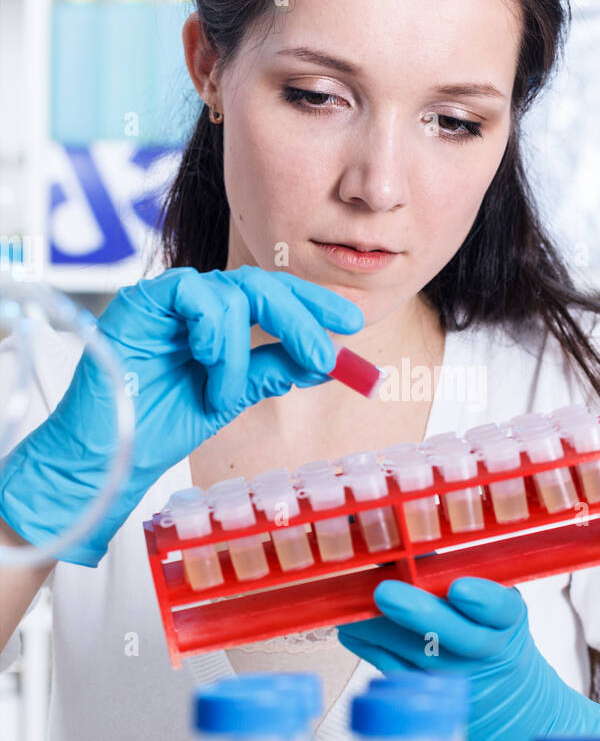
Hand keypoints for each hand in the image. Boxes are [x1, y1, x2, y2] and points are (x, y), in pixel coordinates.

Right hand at [0, 265, 363, 565]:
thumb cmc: (155, 425)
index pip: (275, 297)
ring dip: (238, 350)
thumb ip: (273, 370)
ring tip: (221, 392)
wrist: (107, 455)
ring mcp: (167, 300)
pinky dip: (211, 329)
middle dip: (301, 318)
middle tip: (325, 354)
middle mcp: (196, 303)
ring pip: (231, 293)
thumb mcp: (231, 396)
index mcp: (218, 320)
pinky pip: (192, 293)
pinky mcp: (140, 301)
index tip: (352, 324)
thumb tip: (327, 359)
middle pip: (261, 285)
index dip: (315, 305)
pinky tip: (205, 359)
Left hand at [337, 575, 599, 740]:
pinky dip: (371, 648)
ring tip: (351, 604)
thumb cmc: (495, 641)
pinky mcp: (432, 700)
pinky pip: (397, 672)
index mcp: (508, 623)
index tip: (459, 588)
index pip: (502, 609)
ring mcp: (458, 681)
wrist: (515, 710)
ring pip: (417, 655)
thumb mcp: (499, 612)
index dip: (482, 600)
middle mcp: (486, 653)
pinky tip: (351, 630)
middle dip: (418, 613)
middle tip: (384, 593)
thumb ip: (461, 582)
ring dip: (378, 628)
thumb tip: (409, 548)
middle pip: (456, 636)